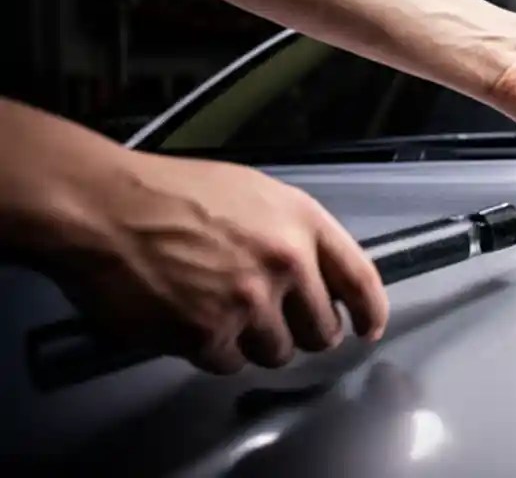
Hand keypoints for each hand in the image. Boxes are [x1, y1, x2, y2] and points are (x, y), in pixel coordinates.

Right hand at [50, 152, 387, 373]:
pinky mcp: (210, 334)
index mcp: (301, 222)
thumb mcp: (253, 193)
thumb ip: (292, 233)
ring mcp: (249, 301)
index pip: (360, 278)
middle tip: (277, 323)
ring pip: (277, 352)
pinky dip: (213, 350)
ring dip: (255, 343)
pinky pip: (229, 363)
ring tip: (221, 313)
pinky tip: (193, 321)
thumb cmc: (167, 194)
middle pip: (322, 330)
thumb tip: (318, 274)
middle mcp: (285, 263)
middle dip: (302, 332)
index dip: (370, 310)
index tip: (368, 326)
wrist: (104, 208)